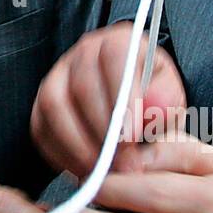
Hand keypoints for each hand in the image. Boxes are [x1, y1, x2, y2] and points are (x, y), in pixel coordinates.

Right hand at [31, 21, 185, 177]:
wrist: (134, 108)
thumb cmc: (153, 101)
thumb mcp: (170, 99)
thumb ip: (166, 103)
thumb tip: (150, 110)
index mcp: (120, 43)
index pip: (116, 59)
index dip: (123, 98)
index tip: (132, 136)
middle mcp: (84, 53)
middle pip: (82, 86)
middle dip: (103, 132)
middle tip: (123, 164)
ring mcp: (58, 76)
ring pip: (55, 107)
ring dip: (79, 145)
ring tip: (102, 170)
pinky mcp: (41, 103)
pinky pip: (41, 127)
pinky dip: (61, 153)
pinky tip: (83, 169)